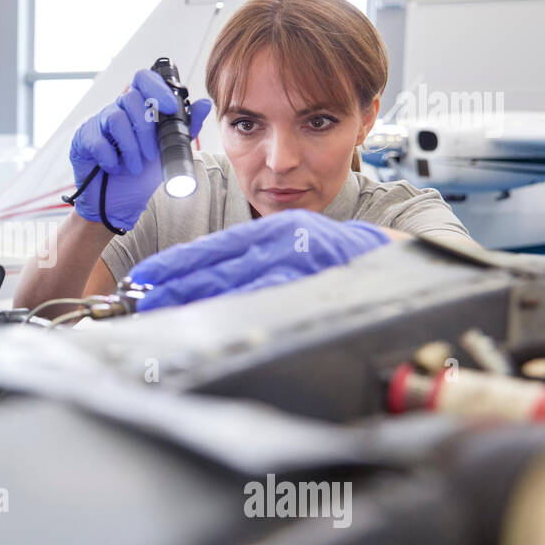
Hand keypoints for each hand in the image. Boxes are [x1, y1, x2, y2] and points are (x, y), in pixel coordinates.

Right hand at [69, 69, 212, 231]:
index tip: (171, 108)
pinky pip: (97, 140)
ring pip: (116, 118)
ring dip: (130, 146)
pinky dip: (110, 157)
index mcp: (138, 107)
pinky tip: (115, 168)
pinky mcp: (83, 139)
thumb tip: (205, 104)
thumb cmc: (141, 175)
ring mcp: (98, 123)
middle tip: (151, 154)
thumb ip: (187, 127)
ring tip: (135, 166)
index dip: (157, 88)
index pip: (144, 79)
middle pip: (132, 99)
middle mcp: (117, 109)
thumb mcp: (169, 151)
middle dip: (147, 130)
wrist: (119, 204)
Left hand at [129, 208, 390, 311]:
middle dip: (175, 282)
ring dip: (197, 296)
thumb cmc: (345, 260)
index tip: (148, 276)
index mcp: (276, 229)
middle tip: (143, 298)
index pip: (215, 245)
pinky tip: (219, 315)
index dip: (178, 262)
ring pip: (237, 277)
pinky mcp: (318, 275)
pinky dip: (243, 303)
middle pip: (217, 262)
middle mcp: (285, 236)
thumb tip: (208, 291)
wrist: (401, 259)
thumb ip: (257, 266)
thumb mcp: (295, 251)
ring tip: (165, 310)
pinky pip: (273, 291)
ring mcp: (302, 255)